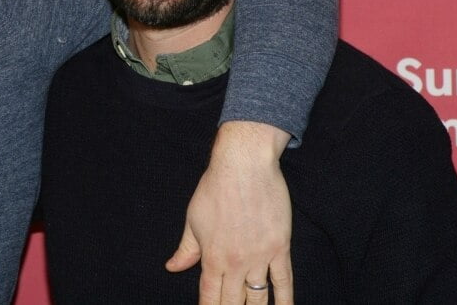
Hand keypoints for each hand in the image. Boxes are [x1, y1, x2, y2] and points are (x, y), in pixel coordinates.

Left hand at [166, 121, 292, 304]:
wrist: (243, 165)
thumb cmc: (215, 188)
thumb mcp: (193, 219)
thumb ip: (186, 249)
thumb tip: (172, 267)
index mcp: (211, 256)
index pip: (209, 296)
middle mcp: (235, 263)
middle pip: (233, 302)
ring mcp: (260, 257)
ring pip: (258, 298)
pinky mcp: (280, 248)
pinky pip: (284, 281)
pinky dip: (284, 301)